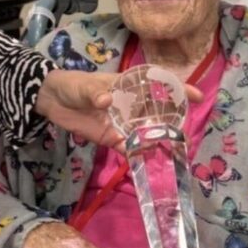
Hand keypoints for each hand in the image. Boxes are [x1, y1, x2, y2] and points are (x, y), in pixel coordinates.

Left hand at [34, 69, 202, 148]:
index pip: (158, 85)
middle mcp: (130, 105)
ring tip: (172, 152)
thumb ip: (94, 93)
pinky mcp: (111, 138)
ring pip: (145, 132)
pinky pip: (128, 147)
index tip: (196, 96)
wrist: (50, 100)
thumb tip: (106, 101)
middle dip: (173, 122)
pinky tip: (146, 162)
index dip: (179, 88)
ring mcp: (122, 123)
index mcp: (128, 86)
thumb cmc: (72, 85)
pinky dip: (137, 155)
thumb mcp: (84, 86)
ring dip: (158, 141)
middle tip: (185, 134)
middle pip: (158, 113)